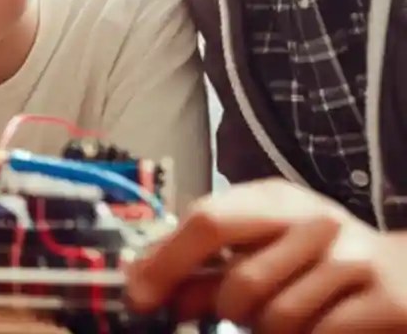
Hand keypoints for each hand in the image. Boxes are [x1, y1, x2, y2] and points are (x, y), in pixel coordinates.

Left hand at [127, 178, 406, 332]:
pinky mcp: (385, 301)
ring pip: (276, 319)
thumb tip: (144, 288)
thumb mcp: (260, 251)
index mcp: (275, 199)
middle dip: (226, 309)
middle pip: (240, 279)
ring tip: (289, 313)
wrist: (403, 274)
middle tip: (236, 313)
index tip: (140, 299)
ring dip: (269, 329)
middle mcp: (316, 220)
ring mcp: (353, 259)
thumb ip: (203, 269)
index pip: (206, 221)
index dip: (165, 264)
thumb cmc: (315, 263)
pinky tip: (321, 324)